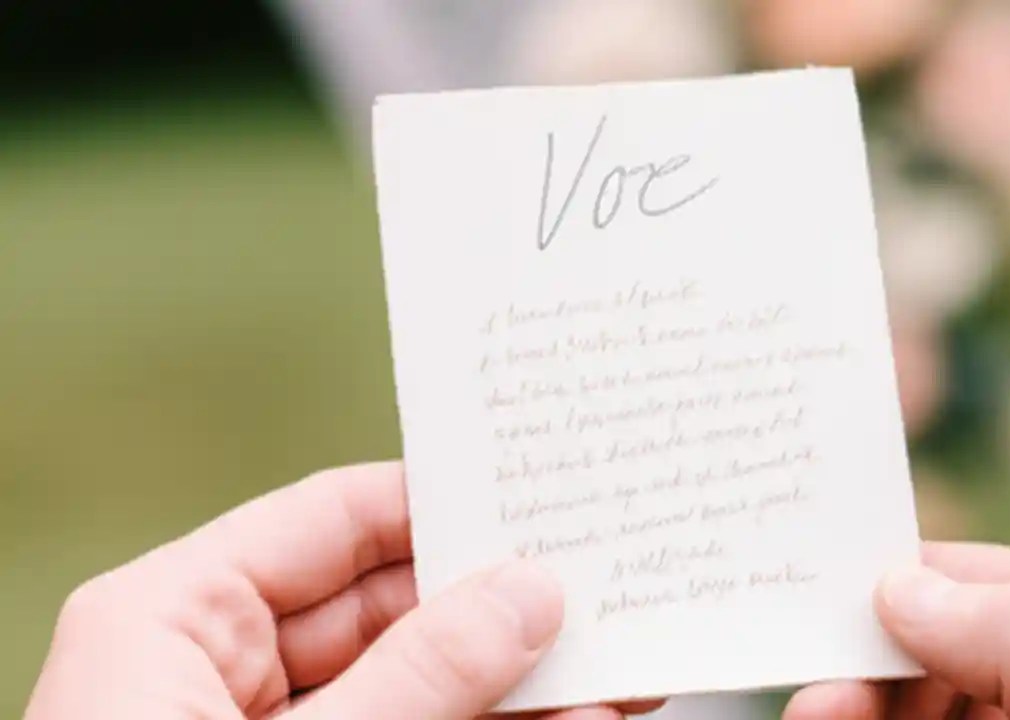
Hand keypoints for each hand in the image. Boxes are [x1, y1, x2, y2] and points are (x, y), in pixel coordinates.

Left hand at [25, 462, 659, 719]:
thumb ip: (420, 674)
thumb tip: (524, 597)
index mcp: (174, 618)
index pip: (333, 518)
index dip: (440, 502)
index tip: (534, 497)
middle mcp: (218, 672)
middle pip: (389, 605)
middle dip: (499, 605)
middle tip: (594, 591)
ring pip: (417, 683)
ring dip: (515, 684)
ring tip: (609, 672)